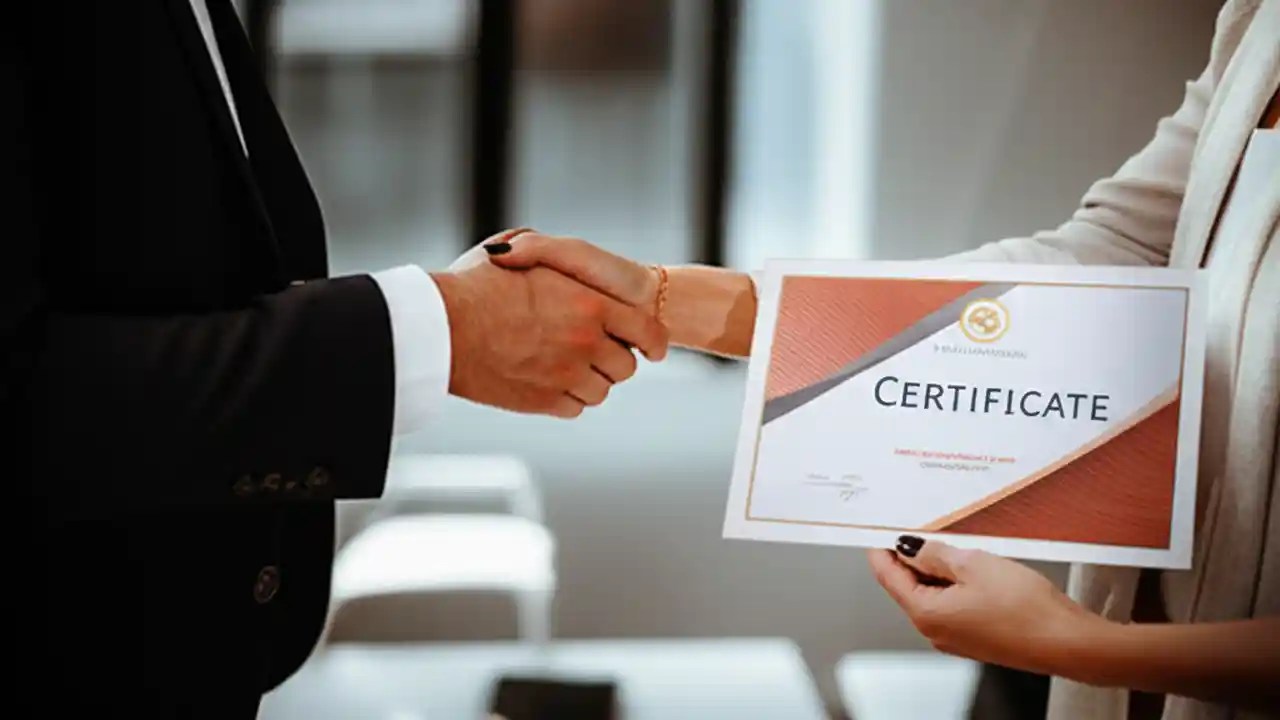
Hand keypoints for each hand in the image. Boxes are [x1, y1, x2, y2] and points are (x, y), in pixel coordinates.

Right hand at [432, 229, 668, 417]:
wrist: (443, 328)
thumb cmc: (474, 289)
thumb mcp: (517, 252)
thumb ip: (547, 252)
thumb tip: (551, 254)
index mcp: (590, 304)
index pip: (647, 332)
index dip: (652, 342)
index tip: (651, 349)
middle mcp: (586, 342)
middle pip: (625, 367)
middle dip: (612, 360)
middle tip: (590, 352)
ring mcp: (567, 375)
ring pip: (601, 391)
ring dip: (588, 382)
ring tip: (562, 366)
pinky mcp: (544, 402)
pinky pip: (574, 408)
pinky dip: (565, 398)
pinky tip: (545, 381)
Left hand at [867, 536, 1106, 674]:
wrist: (1068, 642)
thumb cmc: (1026, 608)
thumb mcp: (973, 565)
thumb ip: (934, 554)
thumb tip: (908, 547)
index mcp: (926, 614)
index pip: (888, 577)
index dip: (882, 550)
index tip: (881, 529)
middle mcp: (935, 631)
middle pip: (908, 587)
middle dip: (912, 557)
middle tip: (921, 527)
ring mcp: (955, 637)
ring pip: (933, 595)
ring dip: (936, 569)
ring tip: (953, 544)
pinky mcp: (976, 637)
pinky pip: (953, 605)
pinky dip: (954, 584)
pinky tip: (971, 567)